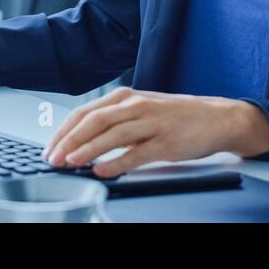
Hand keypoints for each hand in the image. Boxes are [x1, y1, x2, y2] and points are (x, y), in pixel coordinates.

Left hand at [42, 87, 268, 177]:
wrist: (218, 118)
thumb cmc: (177, 116)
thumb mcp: (142, 111)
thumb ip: (114, 121)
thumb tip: (80, 139)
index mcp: (127, 97)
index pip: (86, 112)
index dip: (64, 131)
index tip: (49, 147)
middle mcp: (137, 105)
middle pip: (94, 121)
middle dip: (70, 141)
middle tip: (53, 158)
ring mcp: (153, 122)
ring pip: (113, 134)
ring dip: (88, 149)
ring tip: (71, 162)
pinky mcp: (167, 142)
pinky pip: (137, 153)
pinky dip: (117, 162)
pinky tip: (103, 171)